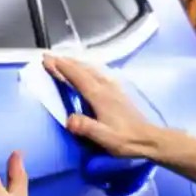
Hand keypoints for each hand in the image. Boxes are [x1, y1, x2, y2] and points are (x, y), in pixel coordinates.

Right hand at [42, 55, 159, 158]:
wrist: (149, 139)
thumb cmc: (125, 139)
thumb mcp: (104, 137)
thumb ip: (86, 127)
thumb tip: (69, 119)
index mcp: (99, 96)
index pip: (77, 77)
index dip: (61, 68)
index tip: (47, 59)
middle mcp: (106, 87)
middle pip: (83, 69)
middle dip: (65, 62)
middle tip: (49, 56)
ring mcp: (113, 88)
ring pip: (91, 70)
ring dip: (76, 63)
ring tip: (64, 60)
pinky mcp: (118, 92)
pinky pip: (98, 74)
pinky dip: (87, 68)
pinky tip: (88, 70)